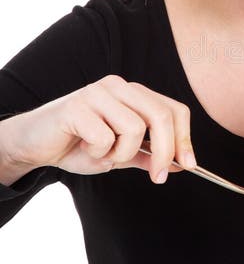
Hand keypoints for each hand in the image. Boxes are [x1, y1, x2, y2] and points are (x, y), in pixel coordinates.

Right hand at [0, 74, 196, 183]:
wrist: (35, 146)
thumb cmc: (78, 145)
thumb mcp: (120, 153)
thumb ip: (148, 154)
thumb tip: (181, 163)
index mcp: (133, 94)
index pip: (174, 109)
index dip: (185, 138)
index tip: (188, 165)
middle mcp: (119, 86)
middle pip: (161, 116)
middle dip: (165, 152)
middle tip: (158, 177)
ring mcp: (97, 93)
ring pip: (134, 128)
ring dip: (121, 153)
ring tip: (102, 154)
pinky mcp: (77, 106)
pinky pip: (105, 137)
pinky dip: (98, 153)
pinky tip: (84, 147)